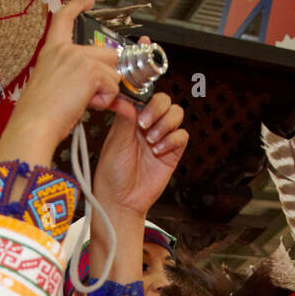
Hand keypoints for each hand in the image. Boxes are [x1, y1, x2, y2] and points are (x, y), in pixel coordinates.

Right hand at [0, 0, 124, 167]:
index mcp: (51, 50)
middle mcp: (65, 49)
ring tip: (85, 102)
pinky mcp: (90, 70)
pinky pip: (113, 84)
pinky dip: (106, 99)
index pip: (64, 18)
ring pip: (112, 70)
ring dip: (106, 90)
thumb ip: (72, 76)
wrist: (34, 124)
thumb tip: (97, 83)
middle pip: (105, 53)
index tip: (88, 2)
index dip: (78, 6)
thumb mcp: (52, 85)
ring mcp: (78, 57)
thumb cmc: (38, 113)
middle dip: (107, 75)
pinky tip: (89, 105)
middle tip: (94, 94)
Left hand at [92, 83, 187, 217]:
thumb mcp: (115, 142)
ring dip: (165, 124)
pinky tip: (158, 150)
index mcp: (131, 118)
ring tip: (151, 140)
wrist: (122, 200)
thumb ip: (125, 118)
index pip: (146, 95)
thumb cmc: (112, 174)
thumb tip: (125, 97)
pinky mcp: (172, 152)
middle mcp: (147, 125)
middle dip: (158, 109)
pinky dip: (172, 140)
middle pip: (165, 101)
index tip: (140, 106)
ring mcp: (161, 137)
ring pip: (176, 114)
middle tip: (145, 123)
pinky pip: (182, 136)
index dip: (146, 96)